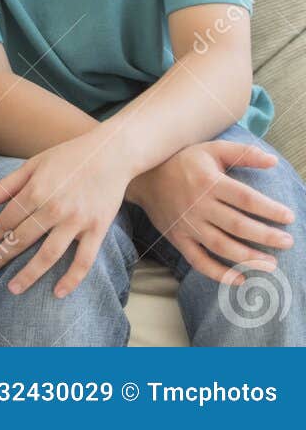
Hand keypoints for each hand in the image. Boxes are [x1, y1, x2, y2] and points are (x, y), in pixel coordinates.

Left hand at [0, 133, 131, 297]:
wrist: (111, 154)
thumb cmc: (68, 157)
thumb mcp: (33, 163)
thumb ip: (7, 185)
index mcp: (36, 190)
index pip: (7, 220)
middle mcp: (54, 208)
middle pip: (23, 239)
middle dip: (3, 256)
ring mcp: (77, 221)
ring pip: (48, 256)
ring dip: (29, 275)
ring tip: (14, 289)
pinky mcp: (97, 230)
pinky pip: (84, 261)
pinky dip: (71, 279)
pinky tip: (58, 293)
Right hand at [129, 140, 295, 284]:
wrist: (141, 177)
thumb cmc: (183, 162)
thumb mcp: (211, 149)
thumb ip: (243, 153)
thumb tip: (273, 161)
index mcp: (208, 181)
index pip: (245, 198)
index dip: (269, 209)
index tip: (289, 217)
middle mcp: (198, 204)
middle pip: (237, 225)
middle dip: (266, 236)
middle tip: (287, 242)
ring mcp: (187, 224)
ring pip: (221, 246)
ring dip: (248, 258)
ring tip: (271, 264)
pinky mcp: (177, 238)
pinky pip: (198, 260)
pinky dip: (219, 274)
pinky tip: (241, 280)